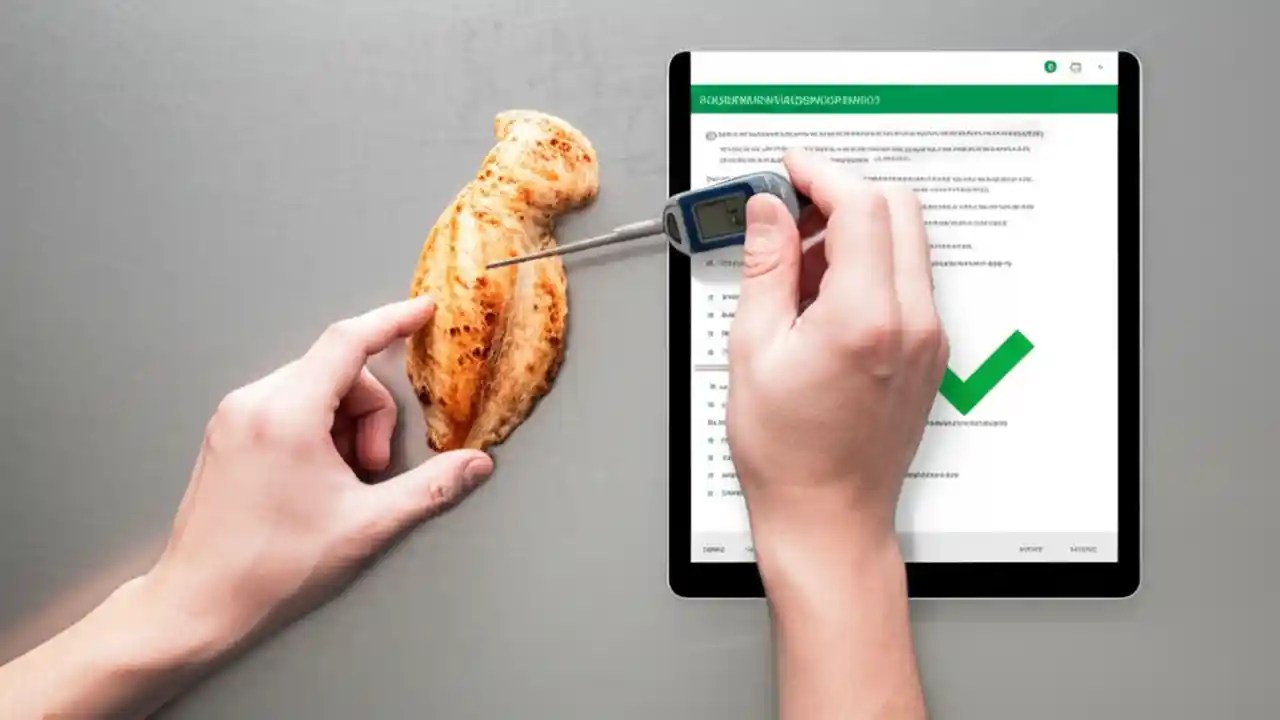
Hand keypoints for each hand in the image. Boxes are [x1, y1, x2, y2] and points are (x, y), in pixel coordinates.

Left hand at [0, 297, 494, 718]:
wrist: (199, 602)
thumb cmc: (272, 566)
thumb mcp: (365, 526)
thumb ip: (428, 487)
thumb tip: (472, 465)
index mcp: (287, 415)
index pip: (348, 342)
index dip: (392, 321)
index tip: (422, 311)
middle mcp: (254, 402)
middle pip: (337, 370)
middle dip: (370, 411)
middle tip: (372, 467)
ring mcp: (234, 416)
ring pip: (314, 387)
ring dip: (344, 422)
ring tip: (343, 479)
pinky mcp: (226, 432)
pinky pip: (287, 404)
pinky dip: (317, 428)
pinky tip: (319, 475)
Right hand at [727, 150, 940, 718]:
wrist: (827, 517)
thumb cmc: (787, 454)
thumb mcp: (754, 349)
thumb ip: (766, 266)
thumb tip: (767, 210)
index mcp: (866, 317)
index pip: (861, 205)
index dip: (820, 174)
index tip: (788, 171)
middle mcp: (913, 322)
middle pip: (897, 210)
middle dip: (842, 195)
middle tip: (789, 215)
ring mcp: (929, 338)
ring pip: (905, 244)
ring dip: (855, 232)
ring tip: (796, 269)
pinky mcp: (929, 353)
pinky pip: (906, 282)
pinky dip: (868, 268)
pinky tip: (821, 300)